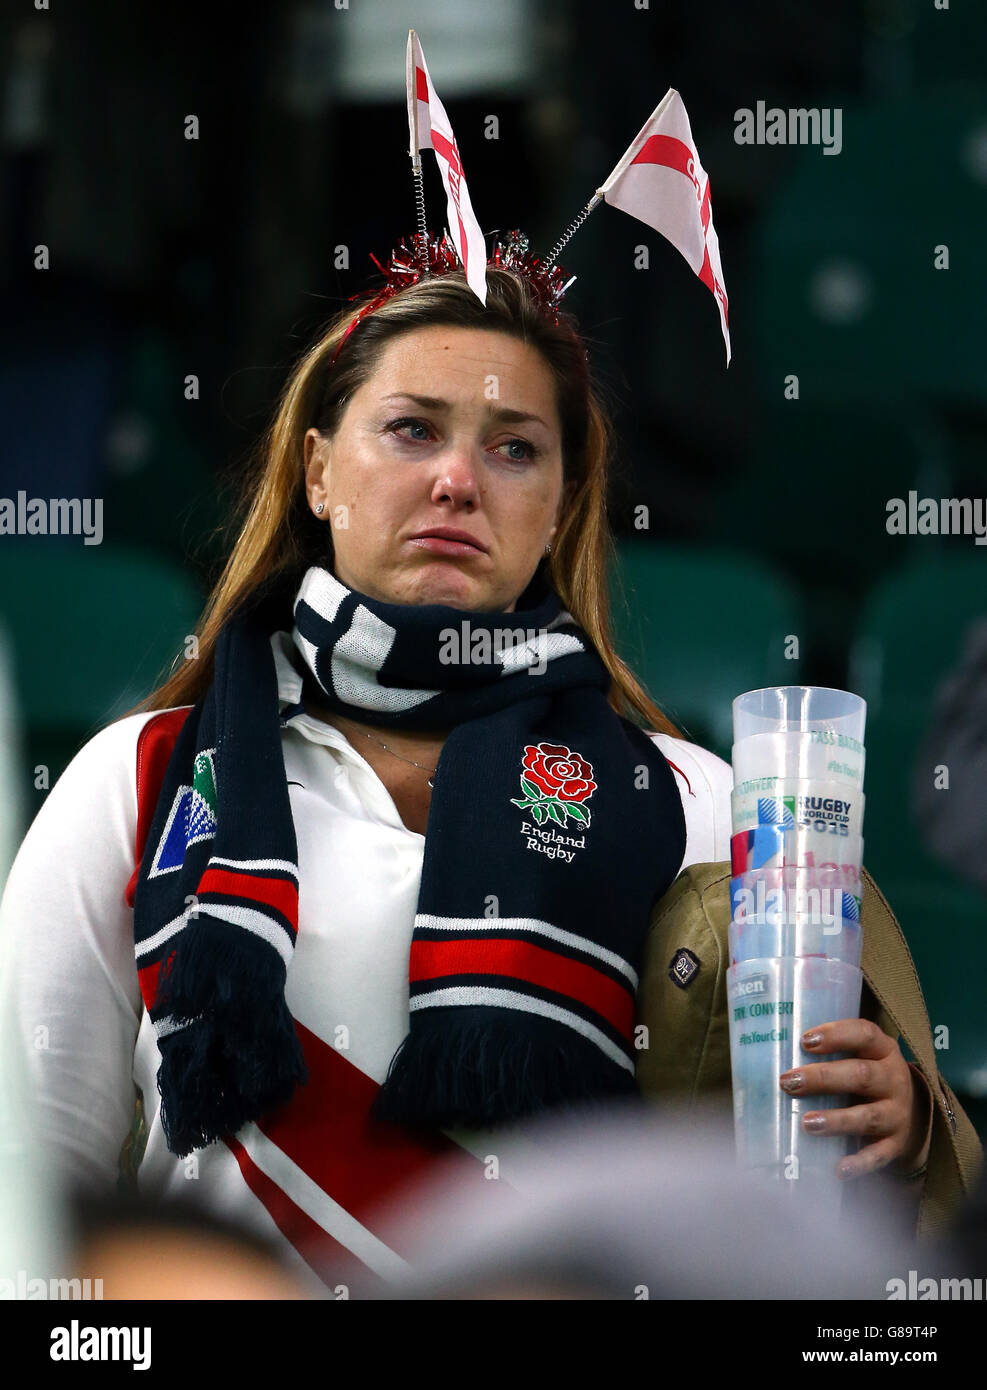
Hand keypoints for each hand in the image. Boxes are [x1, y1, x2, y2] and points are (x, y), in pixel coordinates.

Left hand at [778, 1020, 933, 1179]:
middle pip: (861, 1075)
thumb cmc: (867, 1077)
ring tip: (807, 1123)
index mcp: (882, 1050)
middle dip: (823, 1078)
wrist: (913, 1112)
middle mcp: (893, 1080)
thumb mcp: (860, 1055)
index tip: (804, 1041)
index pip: (864, 1034)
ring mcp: (896, 1114)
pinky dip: (859, 1163)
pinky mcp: (895, 1144)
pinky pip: (878, 1155)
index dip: (836, 1035)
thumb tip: (769, 1048)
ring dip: (837, 1120)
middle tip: (789, 1082)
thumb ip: (827, 1052)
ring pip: (868, 1116)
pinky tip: (838, 1168)